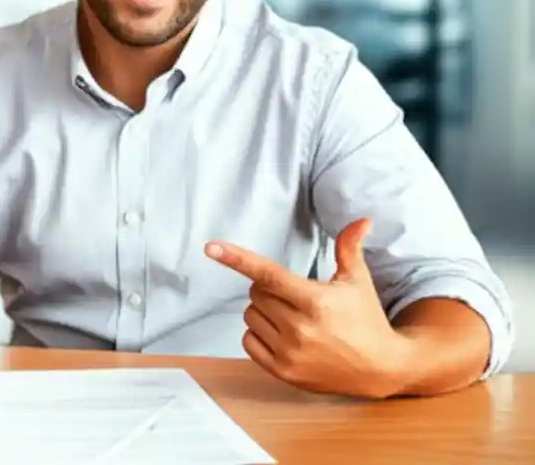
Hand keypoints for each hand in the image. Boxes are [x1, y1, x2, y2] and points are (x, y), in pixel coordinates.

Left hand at [206, 218, 406, 398]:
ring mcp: (290, 352)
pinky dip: (258, 334)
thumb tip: (362, 220)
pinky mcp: (283, 371)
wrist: (381, 368)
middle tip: (293, 296)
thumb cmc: (366, 319)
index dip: (237, 258)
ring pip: (249, 316)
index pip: (268, 274)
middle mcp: (300, 328)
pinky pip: (248, 341)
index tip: (211, 247)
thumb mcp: (358, 282)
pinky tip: (283, 335)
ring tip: (292, 317)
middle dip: (268, 289)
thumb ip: (349, 248)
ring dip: (263, 311)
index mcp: (316, 301)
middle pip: (256, 293)